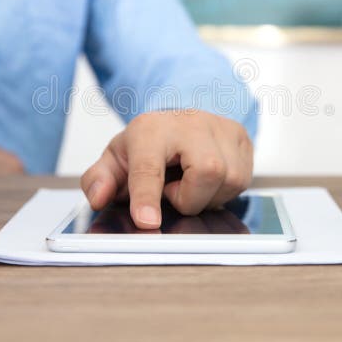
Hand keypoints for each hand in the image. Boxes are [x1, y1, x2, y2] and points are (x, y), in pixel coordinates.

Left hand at [81, 110, 252, 228]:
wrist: (178, 120)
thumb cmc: (149, 144)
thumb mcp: (116, 159)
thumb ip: (99, 180)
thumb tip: (99, 197)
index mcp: (151, 130)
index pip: (149, 167)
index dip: (147, 197)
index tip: (147, 222)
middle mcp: (191, 124)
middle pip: (206, 172)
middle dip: (189, 198)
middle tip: (173, 192)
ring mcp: (221, 129)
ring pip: (228, 181)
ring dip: (206, 196)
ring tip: (189, 183)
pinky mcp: (242, 139)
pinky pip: (242, 181)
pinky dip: (222, 191)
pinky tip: (206, 181)